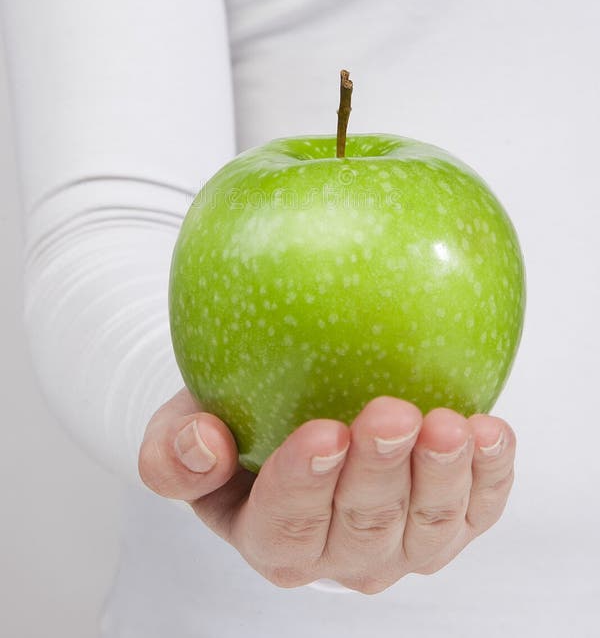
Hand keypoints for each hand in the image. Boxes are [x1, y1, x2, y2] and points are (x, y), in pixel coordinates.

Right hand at [138, 388, 514, 593]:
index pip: (285, 524)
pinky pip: (478, 509)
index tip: (322, 433)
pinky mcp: (448, 522)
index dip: (305, 484)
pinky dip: (490, 476)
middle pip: (364, 526)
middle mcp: (340, 556)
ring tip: (449, 426)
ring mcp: (401, 545)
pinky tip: (491, 433)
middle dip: (380, 471)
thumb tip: (201, 442)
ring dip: (442, 476)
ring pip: (428, 528)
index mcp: (271, 539)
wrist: (291, 427)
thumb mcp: (182, 433)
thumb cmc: (236, 429)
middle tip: (391, 415)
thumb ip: (173, 452)